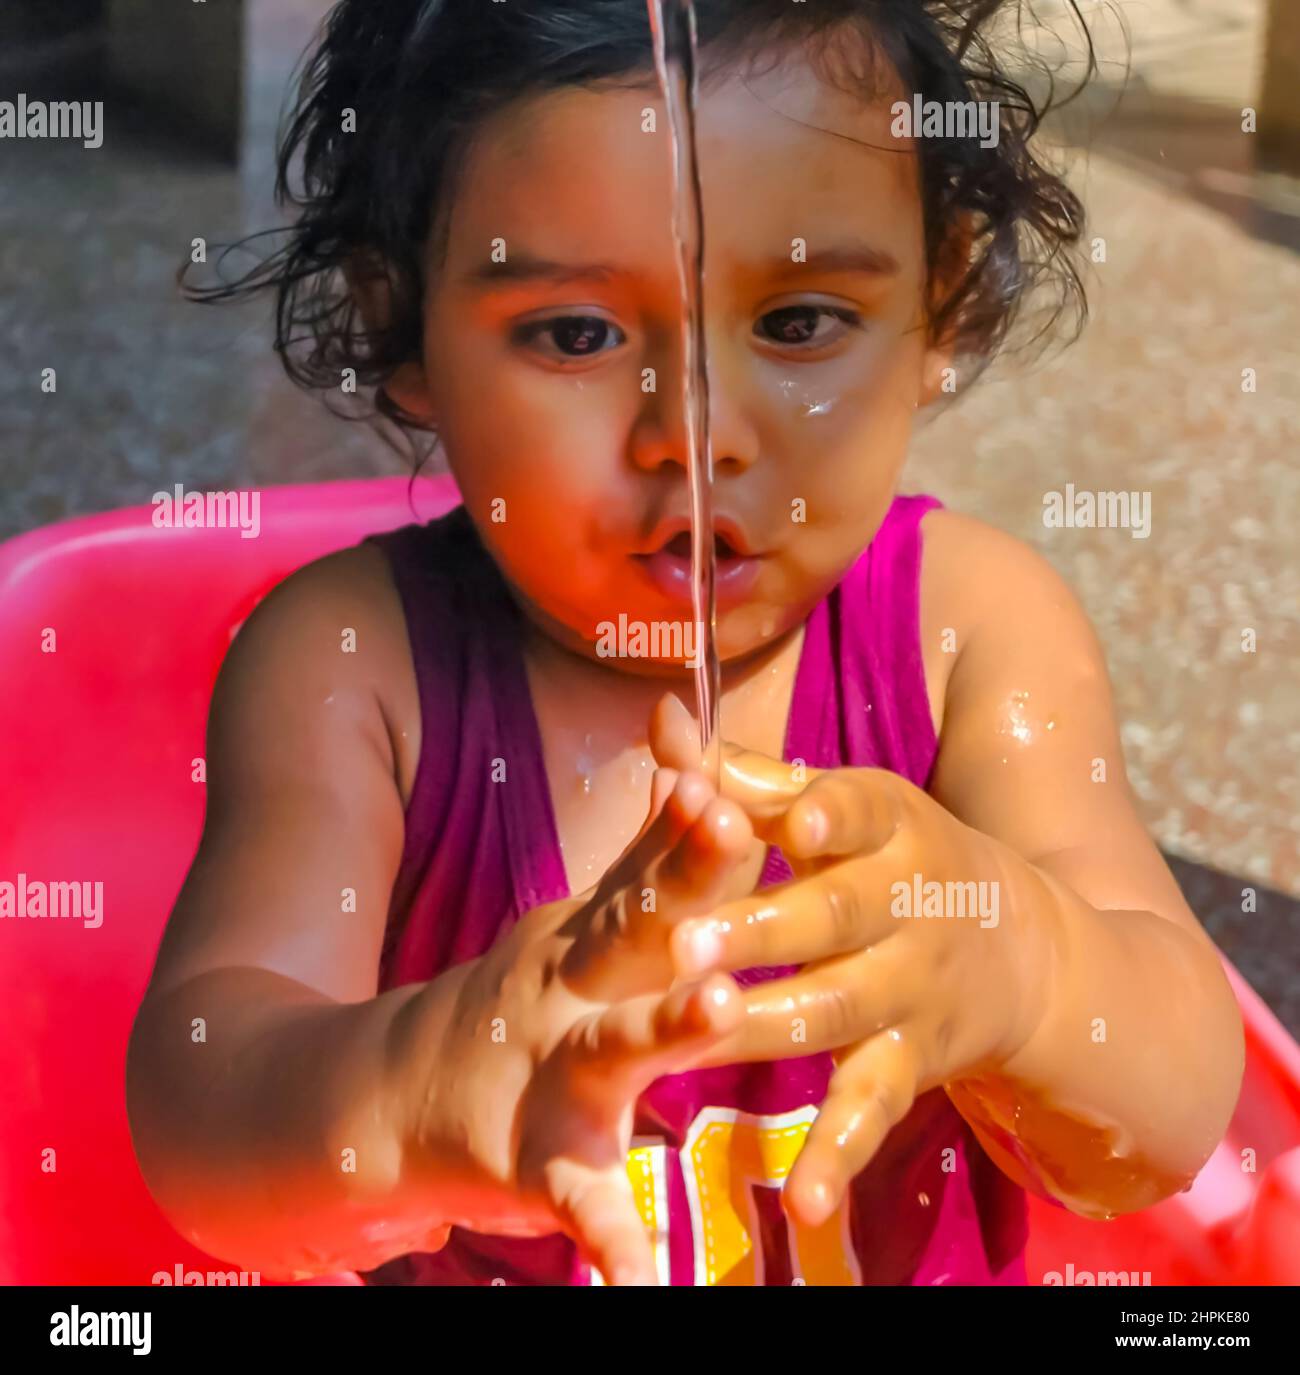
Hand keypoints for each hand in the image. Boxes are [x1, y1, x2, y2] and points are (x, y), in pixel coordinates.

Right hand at [394, 767, 757, 1283]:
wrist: (388, 1096)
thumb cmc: (525, 1001)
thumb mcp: (582, 918)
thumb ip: (647, 844)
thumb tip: (686, 741)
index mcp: (592, 937)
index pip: (651, 865)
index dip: (690, 817)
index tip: (727, 766)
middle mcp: (570, 989)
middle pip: (634, 925)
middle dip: (686, 878)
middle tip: (733, 828)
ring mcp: (550, 1072)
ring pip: (612, 1045)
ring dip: (664, 1023)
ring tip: (716, 1002)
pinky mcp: (535, 1163)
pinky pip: (577, 1201)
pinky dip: (610, 1235)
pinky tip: (641, 1274)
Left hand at [649, 693, 1056, 1228]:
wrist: (1025, 950)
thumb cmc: (895, 859)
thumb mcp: (848, 806)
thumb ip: (750, 775)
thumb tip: (663, 721)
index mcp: (887, 826)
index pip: (856, 811)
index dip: (822, 813)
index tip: (784, 817)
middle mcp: (907, 904)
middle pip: (833, 915)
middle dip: (763, 928)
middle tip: (690, 940)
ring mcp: (912, 988)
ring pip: (835, 1010)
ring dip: (767, 1027)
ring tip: (698, 1042)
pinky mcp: (911, 1061)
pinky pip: (871, 1106)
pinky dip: (840, 1154)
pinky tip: (804, 1202)